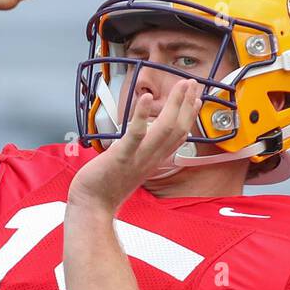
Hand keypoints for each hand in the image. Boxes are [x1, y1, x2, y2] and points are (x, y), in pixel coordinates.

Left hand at [67, 78, 200, 214]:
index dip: (189, 118)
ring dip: (175, 104)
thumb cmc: (106, 187)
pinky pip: (135, 135)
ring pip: (164, 129)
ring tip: (182, 85)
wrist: (92, 206)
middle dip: (187, 104)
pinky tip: (146, 97)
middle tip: (194, 83)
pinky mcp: (121, 156)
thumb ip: (141, 154)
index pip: (178, 137)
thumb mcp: (131, 168)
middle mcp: (151, 159)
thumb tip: (144, 139)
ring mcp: (138, 158)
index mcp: (153, 160)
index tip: (197, 100)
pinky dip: (142, 115)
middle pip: (177, 129)